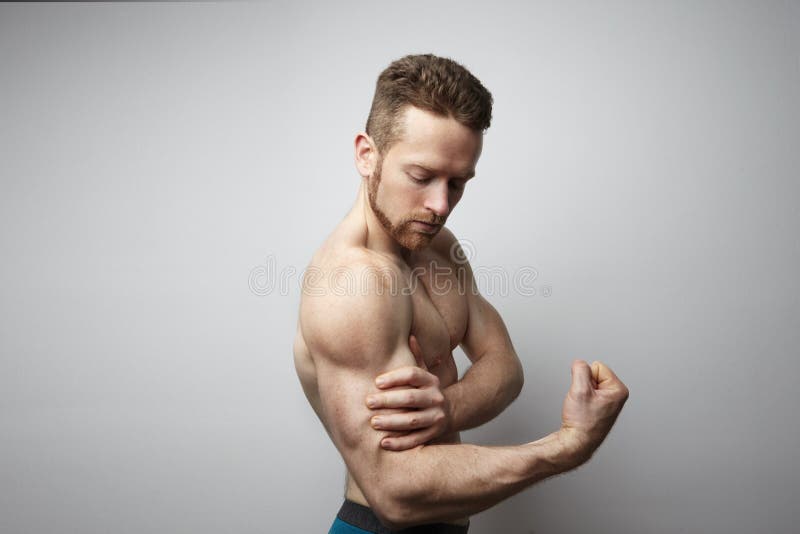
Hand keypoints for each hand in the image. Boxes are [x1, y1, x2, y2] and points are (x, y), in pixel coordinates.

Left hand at [365, 335, 450, 450]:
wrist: (452, 411)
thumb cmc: (427, 390)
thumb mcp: (424, 372)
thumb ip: (416, 356)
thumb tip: (409, 334)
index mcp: (431, 380)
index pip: (413, 375)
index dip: (395, 377)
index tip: (376, 382)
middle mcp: (436, 398)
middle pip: (411, 398)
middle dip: (388, 401)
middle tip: (368, 402)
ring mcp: (436, 417)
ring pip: (412, 421)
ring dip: (392, 422)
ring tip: (373, 422)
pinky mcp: (434, 434)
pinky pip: (416, 440)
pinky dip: (400, 443)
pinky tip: (384, 443)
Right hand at [558, 359, 628, 465]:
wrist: (576, 442)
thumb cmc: (582, 422)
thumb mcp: (579, 389)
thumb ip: (580, 369)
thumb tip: (579, 363)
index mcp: (619, 390)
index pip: (597, 366)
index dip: (586, 378)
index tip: (585, 395)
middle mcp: (617, 395)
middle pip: (594, 373)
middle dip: (584, 384)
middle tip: (583, 402)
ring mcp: (609, 402)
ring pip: (589, 383)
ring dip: (582, 392)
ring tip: (583, 407)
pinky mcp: (601, 406)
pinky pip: (588, 392)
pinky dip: (582, 399)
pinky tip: (583, 411)